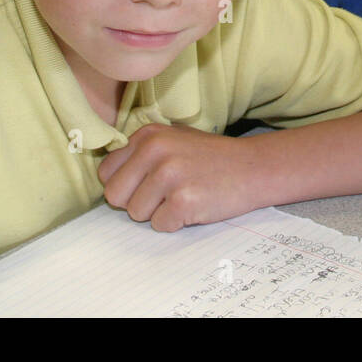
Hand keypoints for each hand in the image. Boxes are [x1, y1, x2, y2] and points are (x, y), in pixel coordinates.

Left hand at [98, 122, 262, 231]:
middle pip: (115, 196)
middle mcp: (155, 150)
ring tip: (184, 195)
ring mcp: (169, 175)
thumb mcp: (174, 140)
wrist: (254, 167)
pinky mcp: (183, 200)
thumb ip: (141, 153)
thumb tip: (108, 178)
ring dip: (158, 212)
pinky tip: (194, 206)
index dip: (127, 185)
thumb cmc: (212, 158)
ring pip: (136, 213)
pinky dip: (175, 222)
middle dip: (136, 202)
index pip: (107, 173)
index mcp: (147, 135)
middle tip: (165, 194)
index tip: (149, 183)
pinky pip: (159, 225)